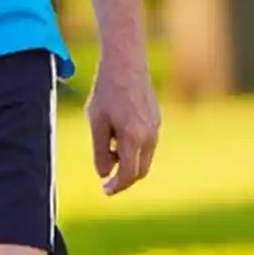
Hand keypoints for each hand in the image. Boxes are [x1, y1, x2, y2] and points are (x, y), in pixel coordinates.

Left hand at [87, 59, 160, 195]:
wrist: (126, 63)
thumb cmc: (106, 91)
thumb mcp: (96, 121)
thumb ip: (99, 150)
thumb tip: (104, 174)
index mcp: (134, 137)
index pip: (129, 174)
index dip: (117, 186)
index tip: (105, 191)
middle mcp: (150, 136)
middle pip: (140, 170)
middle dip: (124, 178)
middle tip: (107, 182)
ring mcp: (156, 127)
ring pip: (144, 157)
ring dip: (127, 161)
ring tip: (106, 142)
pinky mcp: (156, 119)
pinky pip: (146, 143)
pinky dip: (132, 148)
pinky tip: (116, 131)